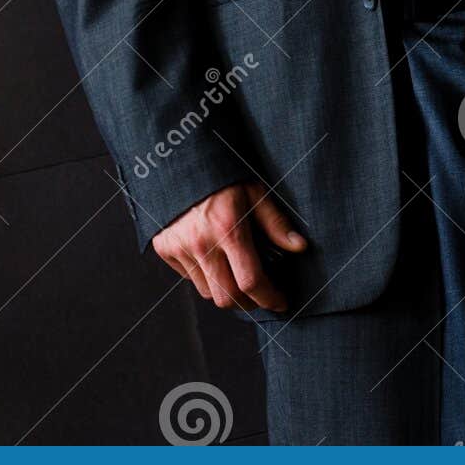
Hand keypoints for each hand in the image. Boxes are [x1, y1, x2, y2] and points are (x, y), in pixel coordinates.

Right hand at [152, 182, 306, 311]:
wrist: (179, 161)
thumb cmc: (222, 176)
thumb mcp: (254, 191)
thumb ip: (275, 223)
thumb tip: (299, 246)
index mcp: (228, 228)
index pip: (251, 281)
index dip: (270, 297)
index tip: (280, 301)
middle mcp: (202, 243)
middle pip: (228, 298)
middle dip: (250, 302)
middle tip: (262, 294)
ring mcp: (180, 248)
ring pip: (208, 293)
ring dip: (227, 292)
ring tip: (238, 276)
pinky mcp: (165, 249)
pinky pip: (189, 278)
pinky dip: (205, 278)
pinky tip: (215, 261)